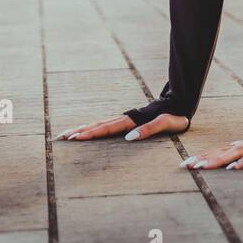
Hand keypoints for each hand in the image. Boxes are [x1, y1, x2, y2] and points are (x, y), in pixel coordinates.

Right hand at [58, 112, 188, 141]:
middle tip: (62, 137)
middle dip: (80, 131)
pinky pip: (107, 124)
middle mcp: (125, 119)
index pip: (107, 128)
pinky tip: (87, 131)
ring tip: (68, 134)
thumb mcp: (166, 124)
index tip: (76, 138)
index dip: (91, 134)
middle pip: (98, 125)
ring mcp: (125, 119)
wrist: (179, 104)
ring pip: (100, 123)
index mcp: (131, 121)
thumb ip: (149, 129)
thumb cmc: (174, 117)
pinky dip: (95, 128)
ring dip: (84, 129)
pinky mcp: (128, 121)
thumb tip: (130, 138)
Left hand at [183, 94, 242, 170]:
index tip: (187, 163)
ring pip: (235, 153)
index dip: (205, 157)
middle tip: (186, 166)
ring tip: (202, 166)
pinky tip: (234, 167)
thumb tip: (233, 149)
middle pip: (223, 152)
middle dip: (204, 159)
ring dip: (218, 160)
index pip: (221, 151)